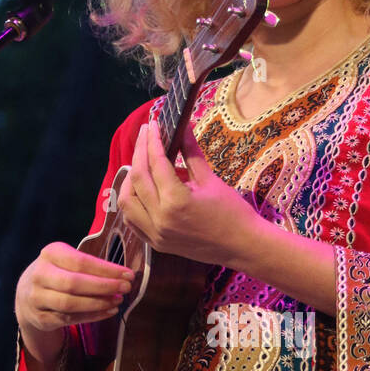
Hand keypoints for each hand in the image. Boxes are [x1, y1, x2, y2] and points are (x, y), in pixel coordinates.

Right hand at [15, 241, 134, 332]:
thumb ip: (91, 266)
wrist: (27, 294)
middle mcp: (39, 274)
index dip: (106, 270)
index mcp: (49, 254)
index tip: (128, 274)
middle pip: (74, 283)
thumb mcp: (67, 261)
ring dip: (98, 303)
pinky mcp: (41, 318)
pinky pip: (69, 319)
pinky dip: (92, 316)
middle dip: (104, 286)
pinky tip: (108, 311)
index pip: (80, 261)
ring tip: (118, 300)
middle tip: (125, 288)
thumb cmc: (57, 274)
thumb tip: (123, 276)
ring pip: (70, 303)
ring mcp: (37, 298)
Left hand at [117, 118, 259, 268]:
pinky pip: (132, 221)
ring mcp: (156, 234)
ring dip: (129, 179)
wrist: (242, 246)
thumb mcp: (210, 179)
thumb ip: (190, 152)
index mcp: (176, 200)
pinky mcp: (156, 244)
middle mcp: (160, 218)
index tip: (153, 124)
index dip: (153, 140)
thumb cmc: (232, 212)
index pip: (156, 163)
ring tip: (140, 162)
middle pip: (137, 178)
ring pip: (127, 201)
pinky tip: (140, 189)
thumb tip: (182, 126)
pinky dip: (131, 202)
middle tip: (145, 134)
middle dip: (139, 151)